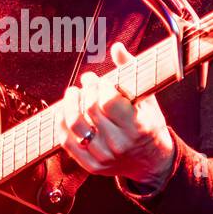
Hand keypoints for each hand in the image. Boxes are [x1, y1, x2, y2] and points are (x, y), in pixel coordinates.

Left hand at [58, 42, 176, 190]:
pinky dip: (62, 124)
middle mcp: (120, 144)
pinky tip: (64, 111)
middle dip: (84, 90)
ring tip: (72, 93)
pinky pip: (67, 143)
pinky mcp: (92, 166)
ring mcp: (104, 157)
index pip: (108, 102)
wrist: (151, 162)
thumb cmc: (149, 124)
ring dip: (68, 105)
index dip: (97, 85)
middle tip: (85, 82)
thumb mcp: (147, 100)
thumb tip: (117, 47)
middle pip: (90, 111)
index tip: (94, 78)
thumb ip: (131, 72)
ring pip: (75, 126)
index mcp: (137, 127)